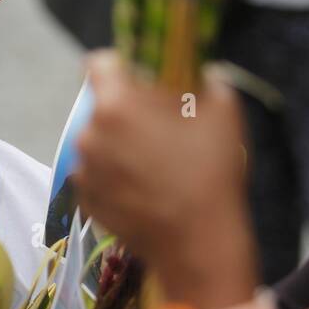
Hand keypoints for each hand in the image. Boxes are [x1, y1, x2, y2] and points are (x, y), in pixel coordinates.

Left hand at [74, 51, 257, 307]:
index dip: (118, 65)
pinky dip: (114, 175)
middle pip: (101, 107)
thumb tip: (206, 72)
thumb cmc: (212, 173)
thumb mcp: (224, 114)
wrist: (198, 245)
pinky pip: (96, 174)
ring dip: (118, 145)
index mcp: (116, 104)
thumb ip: (209, 81)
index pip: (97, 64)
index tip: (138, 77)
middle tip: (159, 127)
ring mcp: (84, 170)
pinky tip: (144, 189)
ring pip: (98, 142)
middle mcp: (89, 133)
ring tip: (155, 164)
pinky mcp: (85, 199)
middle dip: (125, 111)